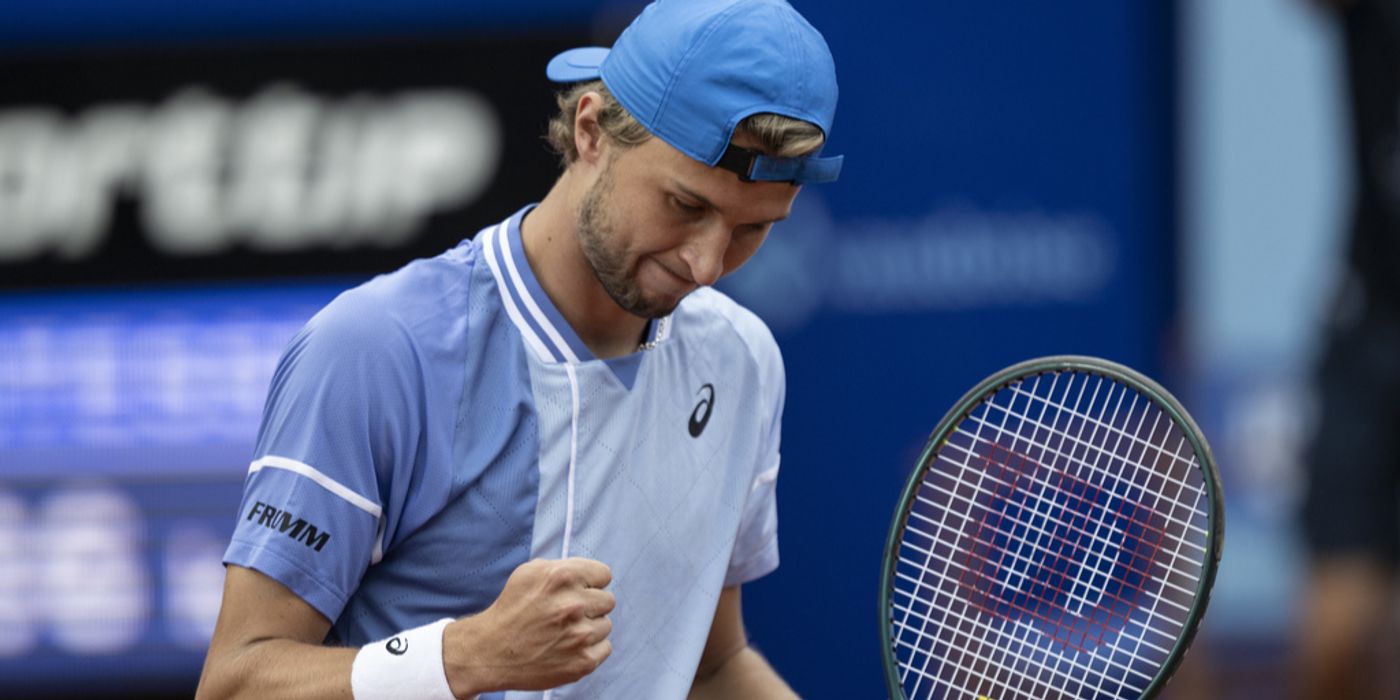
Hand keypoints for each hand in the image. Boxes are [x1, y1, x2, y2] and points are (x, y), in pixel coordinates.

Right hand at [443, 557, 614, 695]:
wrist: (491, 651)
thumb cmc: (512, 608)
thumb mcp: (530, 572)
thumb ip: (565, 567)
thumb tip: (594, 574)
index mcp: (562, 577)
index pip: (604, 575)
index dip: (590, 583)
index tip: (577, 591)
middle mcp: (573, 605)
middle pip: (608, 600)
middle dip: (590, 605)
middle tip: (566, 614)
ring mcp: (579, 635)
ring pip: (606, 625)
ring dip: (589, 627)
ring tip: (564, 632)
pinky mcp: (583, 662)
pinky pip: (605, 647)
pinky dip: (590, 649)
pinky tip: (568, 647)